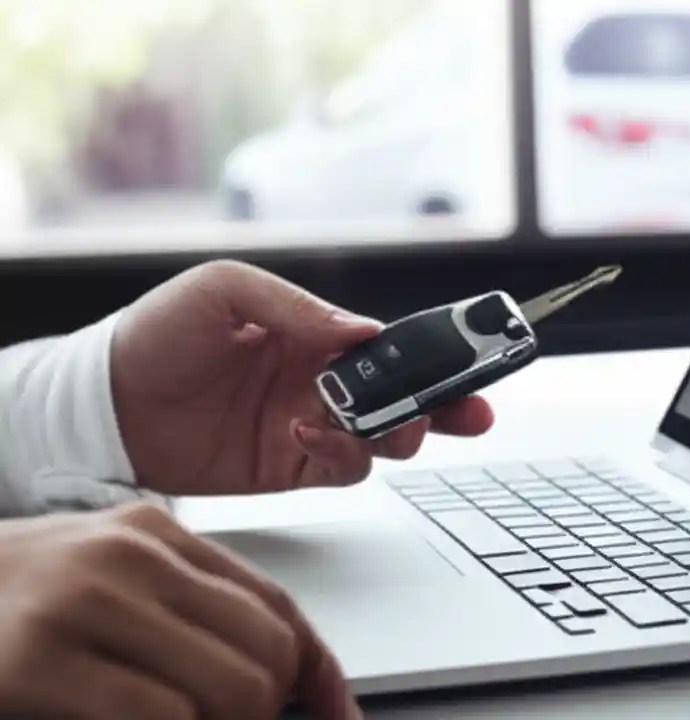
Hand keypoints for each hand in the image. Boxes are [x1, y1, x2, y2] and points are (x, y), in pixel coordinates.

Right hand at [0, 502, 359, 718]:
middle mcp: (130, 557)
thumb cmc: (9, 604)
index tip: (336, 717)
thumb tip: (289, 675)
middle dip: (263, 712)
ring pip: (226, 690)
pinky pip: (159, 718)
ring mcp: (81, 604)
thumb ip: (192, 612)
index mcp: (156, 534)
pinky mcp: (34, 661)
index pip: (276, 608)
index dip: (318, 675)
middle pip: (264, 653)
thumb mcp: (110, 586)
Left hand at [111, 260, 493, 495]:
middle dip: (445, 405)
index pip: (394, 343)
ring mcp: (312, 425)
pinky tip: (311, 432)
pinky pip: (343, 468)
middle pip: (407, 395)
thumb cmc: (157, 333)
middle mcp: (324, 380)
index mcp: (317, 333)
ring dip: (398, 432)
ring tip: (385, 424)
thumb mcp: (224, 290)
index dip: (438, 351)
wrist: (103, 403)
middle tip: (465, 411)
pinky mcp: (292, 466)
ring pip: (385, 437)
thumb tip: (366, 331)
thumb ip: (298, 308)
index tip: (472, 358)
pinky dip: (343, 454)